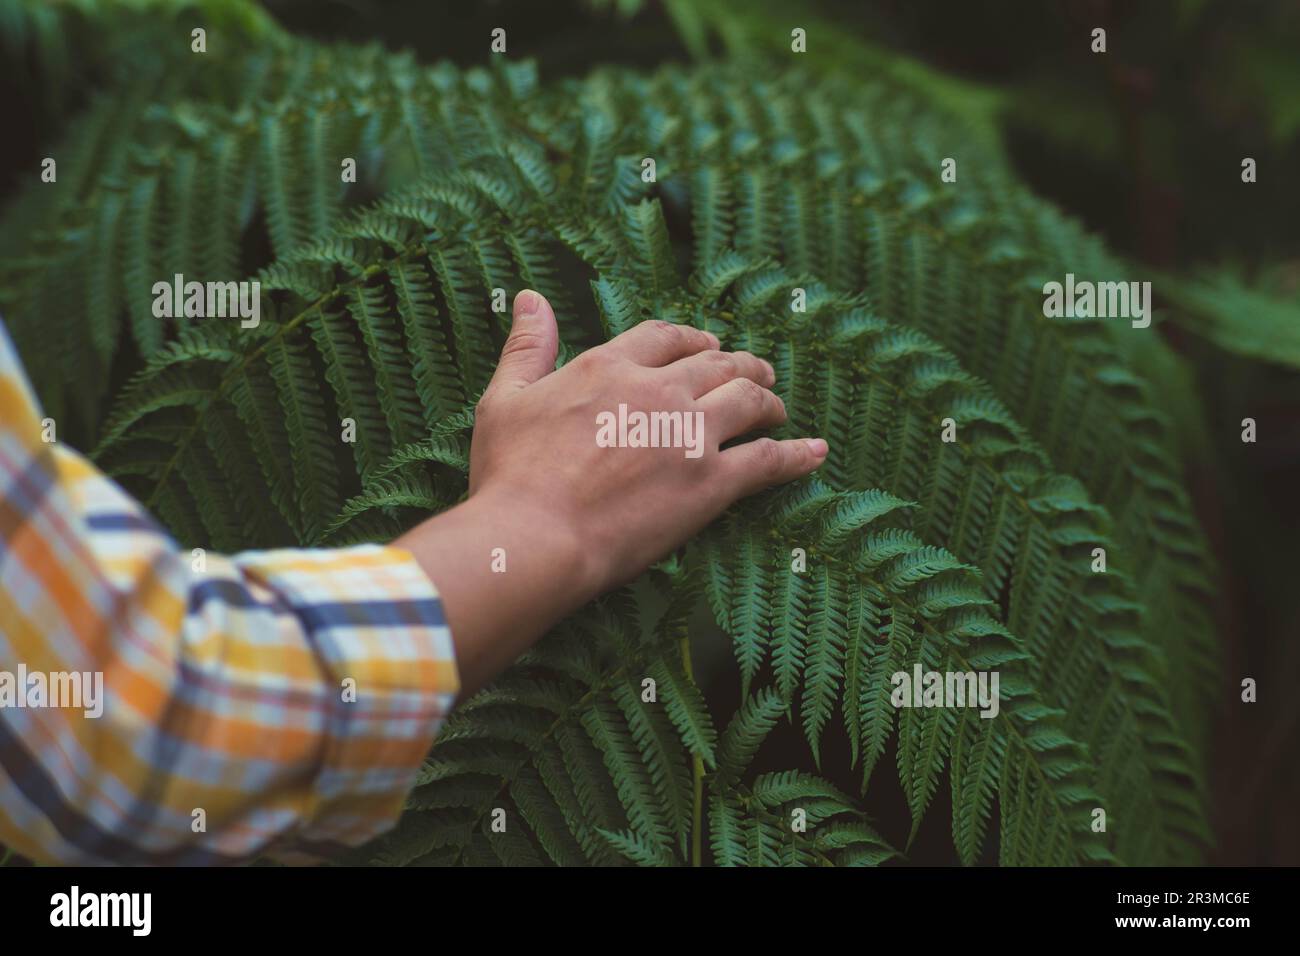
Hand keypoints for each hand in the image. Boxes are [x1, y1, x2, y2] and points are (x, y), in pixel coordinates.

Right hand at [396, 290, 827, 695]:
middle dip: (739, 364)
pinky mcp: (712, 483)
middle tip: (754, 372)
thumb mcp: (506, 399)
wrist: (535, 536)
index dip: (690, 338)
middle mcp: (658, 391)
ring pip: (747, 400)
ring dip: (768, 398)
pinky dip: (796, 455)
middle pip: (715, 363)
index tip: (704, 345)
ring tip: (777, 404)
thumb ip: (527, 347)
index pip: (663, 337)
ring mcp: (690, 436)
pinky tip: (816, 453)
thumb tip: (530, 297)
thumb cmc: (510, 475)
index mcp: (609, 367)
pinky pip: (768, 461)